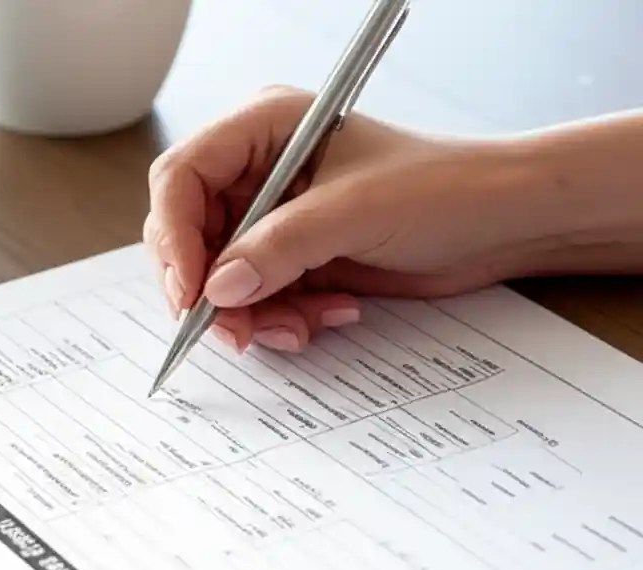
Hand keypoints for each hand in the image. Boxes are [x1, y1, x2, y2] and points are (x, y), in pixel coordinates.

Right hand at [144, 85, 550, 351]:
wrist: (504, 223)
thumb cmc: (442, 189)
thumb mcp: (353, 213)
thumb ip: (279, 248)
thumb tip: (216, 290)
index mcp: (263, 128)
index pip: (181, 178)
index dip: (175, 237)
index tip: (190, 293)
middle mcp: (258, 169)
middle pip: (190, 234)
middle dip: (211, 288)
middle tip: (232, 331)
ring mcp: (274, 215)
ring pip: (219, 277)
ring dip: (252, 313)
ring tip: (299, 328)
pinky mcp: (293, 255)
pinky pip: (255, 297)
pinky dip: (281, 318)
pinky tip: (329, 315)